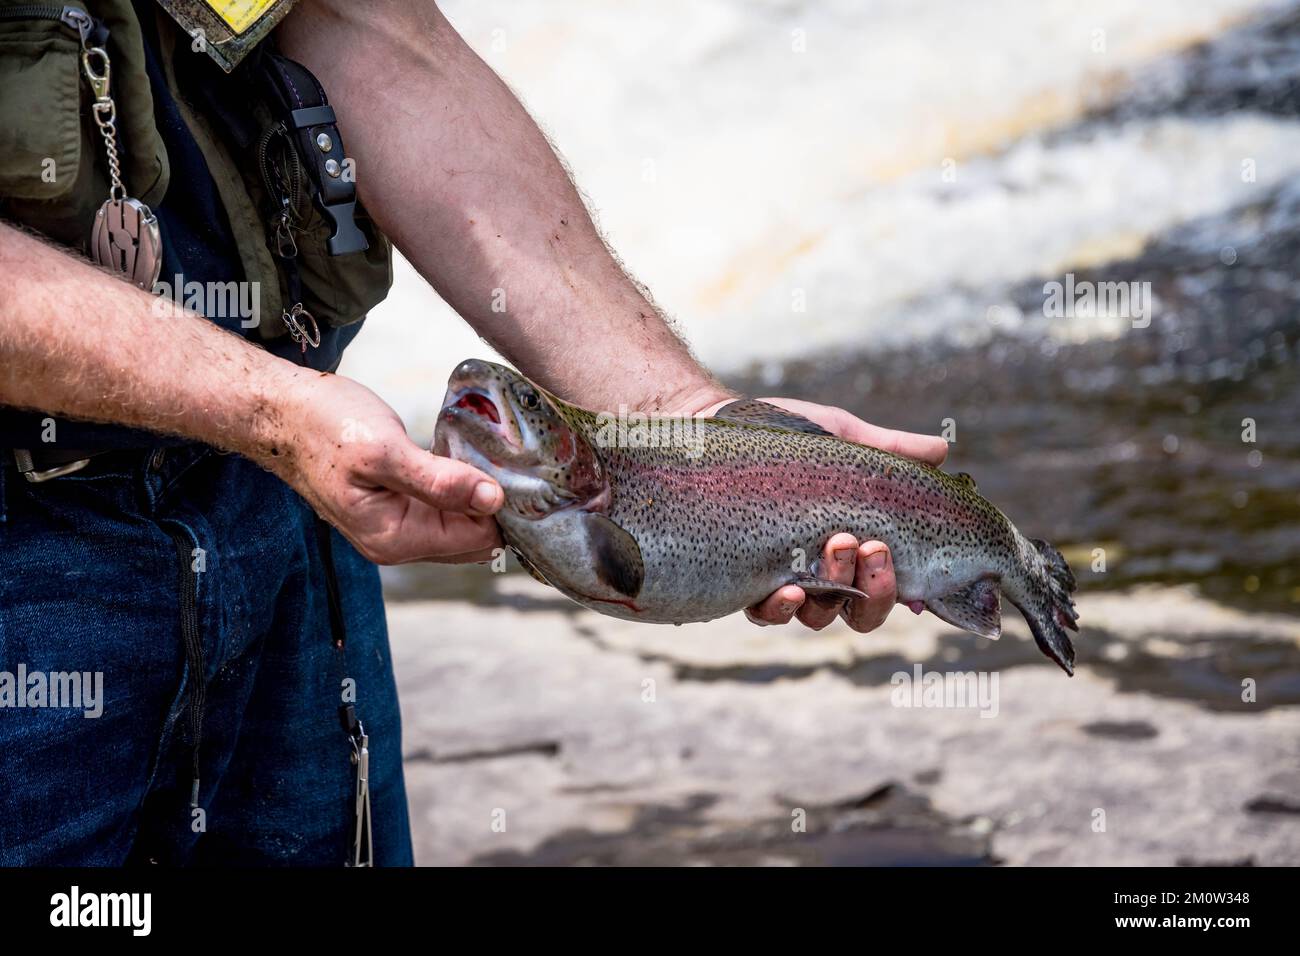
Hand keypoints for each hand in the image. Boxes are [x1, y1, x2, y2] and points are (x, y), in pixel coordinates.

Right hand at [263, 370, 503, 564]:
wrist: (282, 413)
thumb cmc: (326, 426)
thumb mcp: (385, 451)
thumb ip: (440, 481)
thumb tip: (492, 500)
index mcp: (394, 539)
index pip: (477, 538)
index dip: (501, 505)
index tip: (515, 467)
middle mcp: (396, 545)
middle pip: (473, 537)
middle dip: (493, 502)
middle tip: (505, 455)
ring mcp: (394, 530)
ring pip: (461, 523)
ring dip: (477, 493)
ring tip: (485, 453)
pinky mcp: (395, 509)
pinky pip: (443, 508)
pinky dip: (459, 486)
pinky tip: (463, 458)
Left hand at [741, 397, 946, 631]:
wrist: (719, 423)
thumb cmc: (787, 434)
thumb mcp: (845, 436)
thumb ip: (892, 450)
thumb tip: (942, 451)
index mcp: (857, 545)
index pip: (896, 587)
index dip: (913, 595)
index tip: (922, 584)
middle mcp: (825, 571)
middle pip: (864, 612)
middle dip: (878, 589)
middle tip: (873, 546)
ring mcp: (787, 578)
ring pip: (822, 614)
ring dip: (836, 589)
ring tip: (836, 545)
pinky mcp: (747, 580)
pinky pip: (768, 613)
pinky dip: (783, 608)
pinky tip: (789, 587)